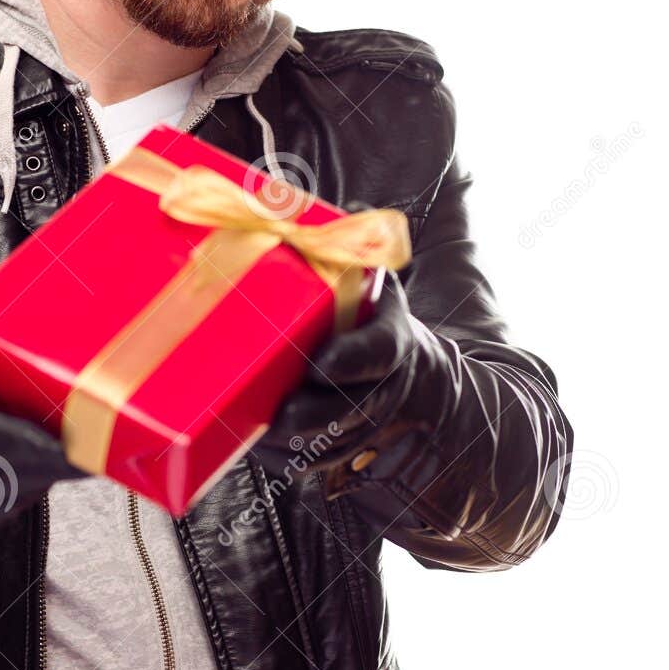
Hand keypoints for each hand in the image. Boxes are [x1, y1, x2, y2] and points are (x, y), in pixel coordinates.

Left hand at [252, 269, 437, 483]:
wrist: (412, 375)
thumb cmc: (369, 317)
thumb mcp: (370, 282)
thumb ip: (340, 255)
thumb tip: (282, 205)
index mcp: (393, 340)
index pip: (381, 351)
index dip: (352, 359)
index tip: (321, 364)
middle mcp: (386, 386)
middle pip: (354, 409)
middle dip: (315, 415)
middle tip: (279, 414)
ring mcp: (368, 424)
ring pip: (334, 443)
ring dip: (296, 445)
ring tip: (257, 435)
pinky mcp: (345, 448)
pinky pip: (317, 464)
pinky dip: (287, 461)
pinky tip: (256, 450)